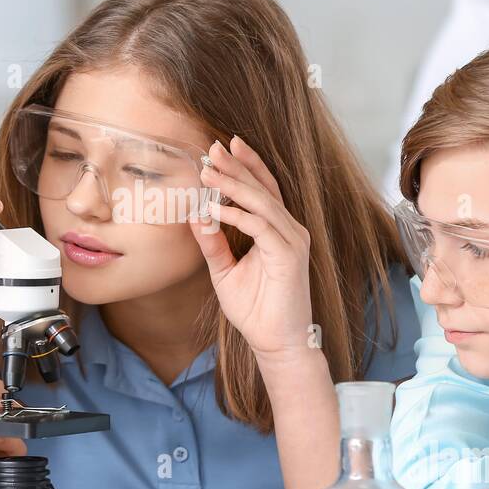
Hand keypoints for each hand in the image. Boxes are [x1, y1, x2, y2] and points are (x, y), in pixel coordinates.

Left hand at [189, 136, 313, 364]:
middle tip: (212, 147)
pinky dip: (237, 215)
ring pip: (262, 202)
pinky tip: (215, 209)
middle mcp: (289, 229)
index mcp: (277, 230)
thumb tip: (195, 215)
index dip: (245, 165)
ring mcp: (292, 240)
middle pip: (263, 187)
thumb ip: (213, 244)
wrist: (275, 342)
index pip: (263, 188)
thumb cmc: (255, 309)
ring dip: (233, 185)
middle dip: (237, 166)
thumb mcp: (224, 271)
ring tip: (207, 171)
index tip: (222, 146)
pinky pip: (261, 226)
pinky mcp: (290, 255)